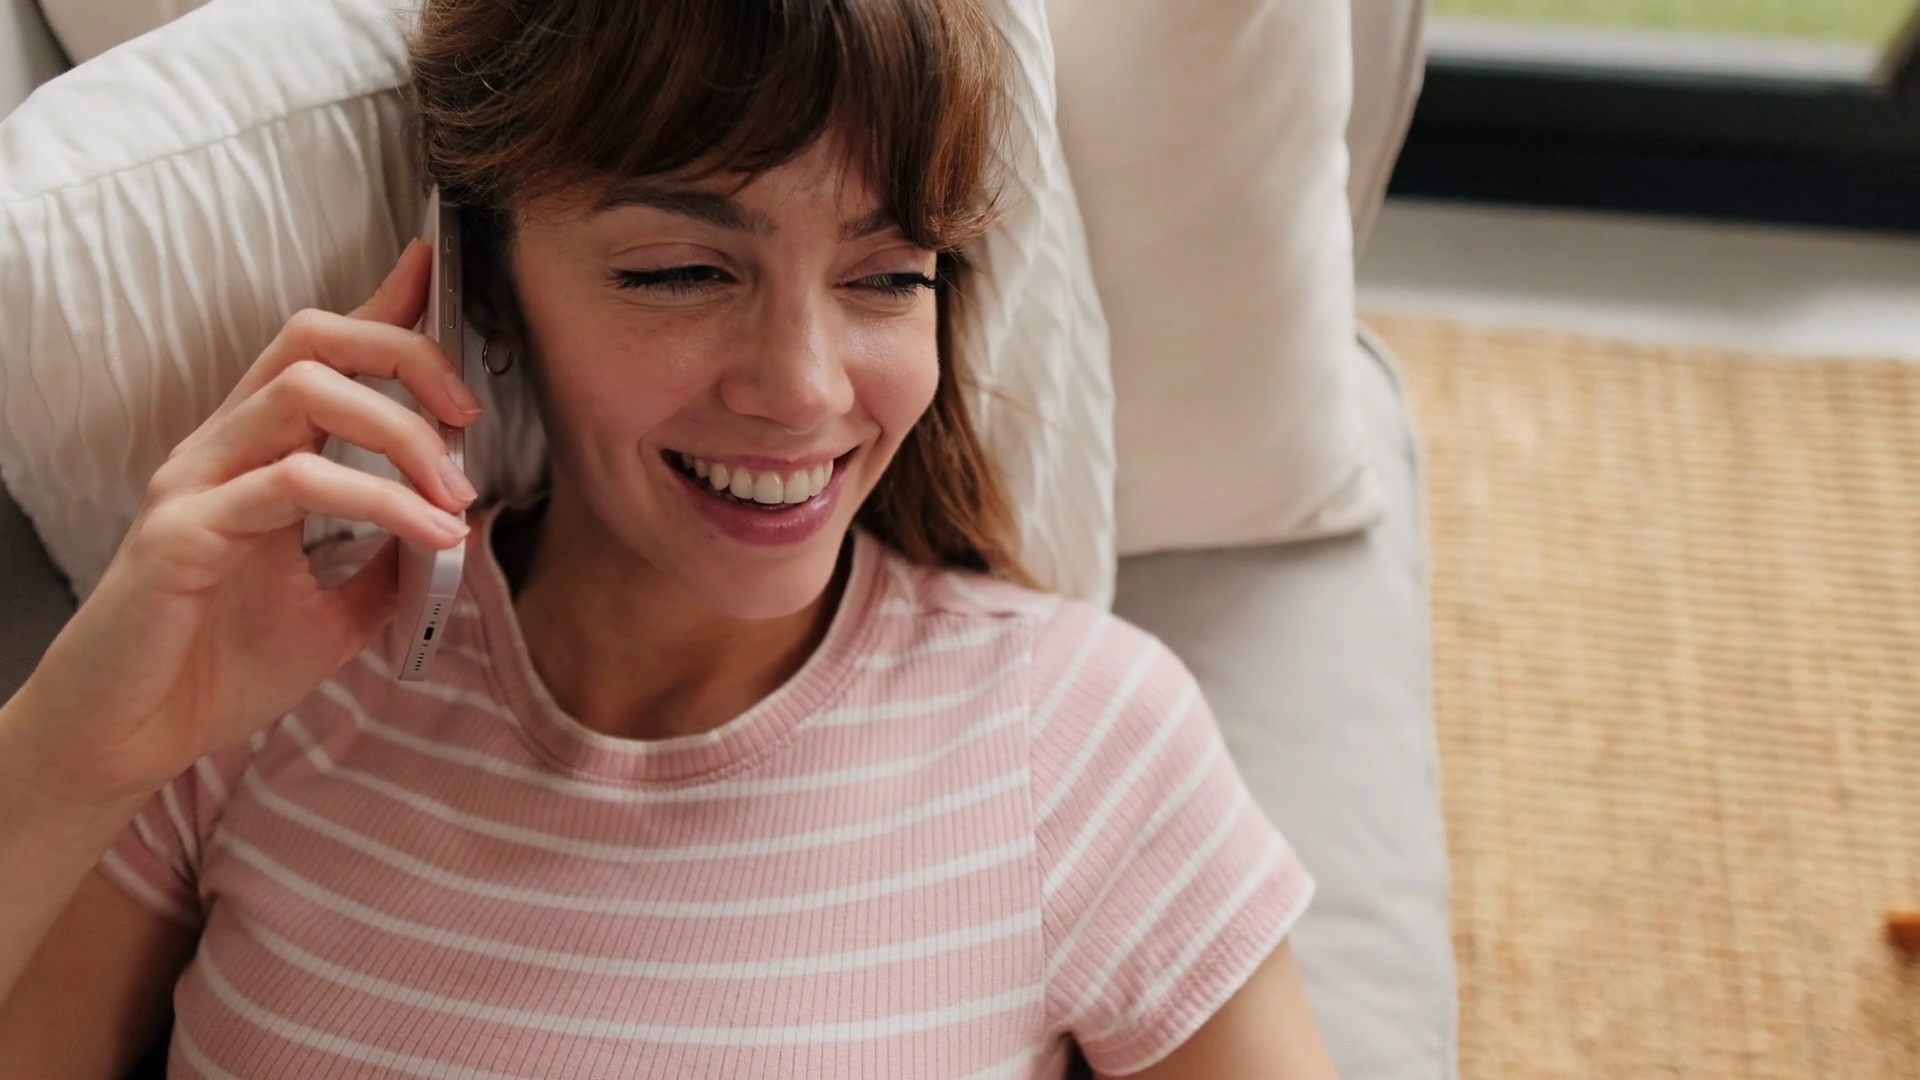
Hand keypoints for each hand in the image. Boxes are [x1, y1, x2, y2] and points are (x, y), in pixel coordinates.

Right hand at [10, 239, 481, 805]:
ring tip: (455, 497)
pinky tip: (430, 535)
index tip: (436, 268)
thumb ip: (393, 559)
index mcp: (255, 453)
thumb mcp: (340, 610)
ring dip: (401, 434)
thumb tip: (464, 520)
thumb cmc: (222, 667)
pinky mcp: (183, 533)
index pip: (320, 349)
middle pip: (314, 339)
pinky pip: (294, 484)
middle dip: (407, 357)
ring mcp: (195, 482)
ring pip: (305, 393)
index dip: (382, 303)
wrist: (132, 738)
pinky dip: (380, 501)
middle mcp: (221, 448)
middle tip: (470, 419)